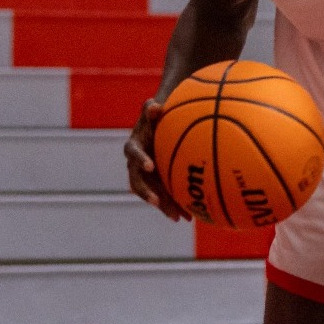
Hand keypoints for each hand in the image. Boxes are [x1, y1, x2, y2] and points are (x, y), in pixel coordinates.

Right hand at [124, 98, 187, 220]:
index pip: (134, 154)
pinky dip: (174, 207)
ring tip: (178, 217)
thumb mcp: (153, 110)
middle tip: (158, 201)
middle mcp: (136, 164)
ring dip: (163, 206)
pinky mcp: (156, 184)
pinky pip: (164, 197)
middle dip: (148, 193)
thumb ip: (150, 109)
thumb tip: (154, 106)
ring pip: (152, 194)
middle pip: (138, 182)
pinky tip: (189, 217)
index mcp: (134, 147)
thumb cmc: (158, 115)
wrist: (159, 125)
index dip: (141, 160)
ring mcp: (146, 177)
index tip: (151, 166)